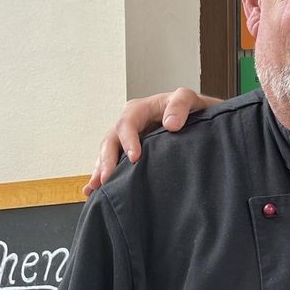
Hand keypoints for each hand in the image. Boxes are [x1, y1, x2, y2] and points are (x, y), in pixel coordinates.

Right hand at [82, 87, 216, 194]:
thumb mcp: (188, 98)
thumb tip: (171, 124)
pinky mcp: (129, 152)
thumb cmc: (190, 107)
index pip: (127, 123)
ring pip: (107, 154)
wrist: (196, 118)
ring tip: (93, 189)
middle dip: (107, 160)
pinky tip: (94, 191)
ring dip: (100, 171)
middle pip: (111, 140)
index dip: (128, 140)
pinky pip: (113, 163)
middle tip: (106, 179)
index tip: (134, 158)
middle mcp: (128, 124)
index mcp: (139, 109)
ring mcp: (127, 139)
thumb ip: (180, 105)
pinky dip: (103, 175)